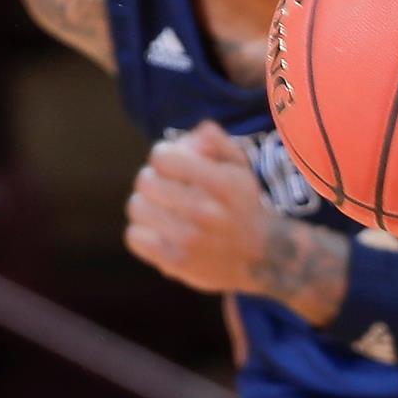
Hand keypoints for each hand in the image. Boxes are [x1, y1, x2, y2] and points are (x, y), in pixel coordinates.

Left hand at [125, 121, 348, 323]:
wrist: (262, 257)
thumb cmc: (243, 205)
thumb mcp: (240, 167)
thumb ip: (216, 142)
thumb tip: (192, 134)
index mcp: (222, 183)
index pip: (162, 157)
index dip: (164, 155)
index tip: (173, 163)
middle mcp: (205, 212)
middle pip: (145, 181)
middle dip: (153, 179)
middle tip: (165, 187)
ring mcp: (189, 240)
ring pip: (137, 207)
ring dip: (146, 204)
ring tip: (161, 209)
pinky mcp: (176, 263)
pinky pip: (134, 237)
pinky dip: (142, 232)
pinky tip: (159, 231)